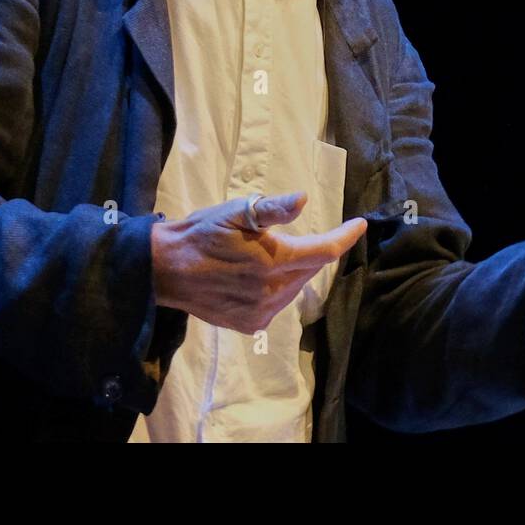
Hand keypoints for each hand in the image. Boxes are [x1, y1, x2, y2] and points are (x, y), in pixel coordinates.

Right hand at [150, 192, 366, 332]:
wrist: (165, 269)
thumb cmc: (202, 233)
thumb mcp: (236, 211)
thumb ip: (272, 209)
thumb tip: (303, 200)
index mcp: (273, 260)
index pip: (324, 252)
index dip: (345, 237)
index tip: (360, 225)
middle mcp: (272, 291)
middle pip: (310, 270)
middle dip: (312, 252)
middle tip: (293, 236)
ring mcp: (261, 312)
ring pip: (295, 288)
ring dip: (294, 272)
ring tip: (269, 256)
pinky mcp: (249, 325)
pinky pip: (277, 305)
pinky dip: (277, 289)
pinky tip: (257, 279)